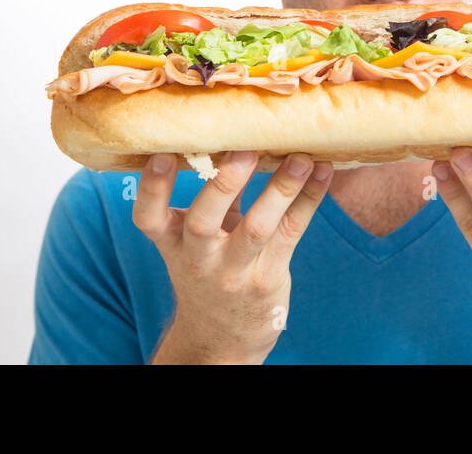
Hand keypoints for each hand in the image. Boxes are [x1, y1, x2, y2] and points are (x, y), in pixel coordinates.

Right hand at [133, 150, 332, 363]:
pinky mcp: (268, 279)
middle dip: (225, 183)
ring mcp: (234, 272)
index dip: (152, 187)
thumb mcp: (192, 242)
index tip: (162, 154)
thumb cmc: (207, 269)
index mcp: (171, 243)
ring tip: (301, 157)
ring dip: (281, 188)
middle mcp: (198, 259)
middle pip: (204, 221)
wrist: (220, 338)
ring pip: (258, 228)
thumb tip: (235, 133)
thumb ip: (209, 198)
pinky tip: (322, 172)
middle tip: (246, 148)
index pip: (148, 218)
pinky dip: (309, 199)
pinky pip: (291, 232)